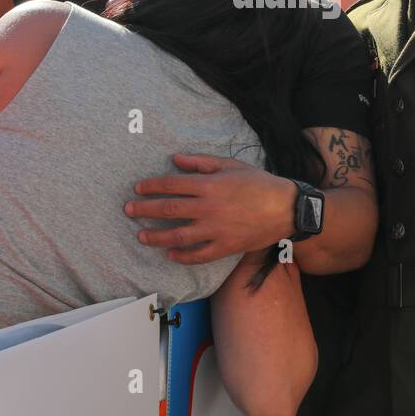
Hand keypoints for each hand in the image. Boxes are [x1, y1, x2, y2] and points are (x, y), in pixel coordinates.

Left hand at [126, 154, 295, 263]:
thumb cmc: (259, 183)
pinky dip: (182, 256)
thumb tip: (176, 159)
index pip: (171, 185)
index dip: (151, 186)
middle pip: (169, 209)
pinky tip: (171, 254)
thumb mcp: (231, 165)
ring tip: (141, 236)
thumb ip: (201, 163)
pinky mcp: (225, 247)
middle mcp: (208, 208)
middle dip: (145, 210)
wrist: (286, 208)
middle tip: (129, 211)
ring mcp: (216, 230)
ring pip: (178, 235)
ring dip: (156, 236)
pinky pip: (198, 255)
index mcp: (209, 185)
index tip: (137, 189)